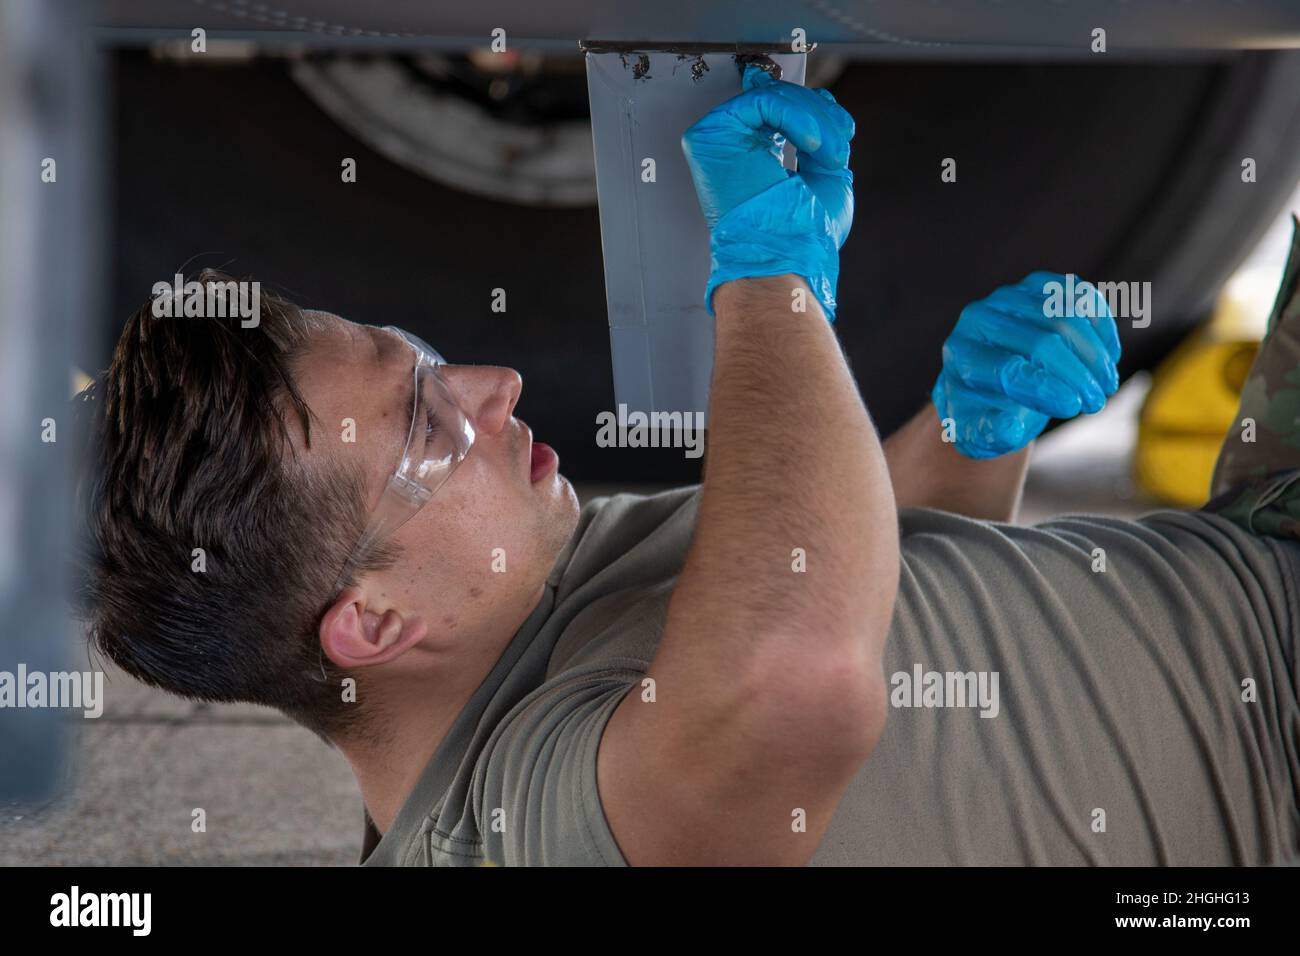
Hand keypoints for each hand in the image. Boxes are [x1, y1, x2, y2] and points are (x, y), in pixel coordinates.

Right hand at [681, 64, 854, 320]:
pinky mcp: (710, 135)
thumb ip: (818, 135)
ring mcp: (717, 140)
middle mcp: (731, 145)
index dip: (816, 108)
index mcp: (752, 154)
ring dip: (816, 121)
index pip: (781, 107)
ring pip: (774, 96)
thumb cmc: (801, 233)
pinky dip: (798, 118)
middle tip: (838, 151)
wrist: (784, 257)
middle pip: (781, 98)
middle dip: (822, 117)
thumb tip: (819, 98)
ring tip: (830, 155)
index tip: (844, 131)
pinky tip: (812, 145)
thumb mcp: (825, 173)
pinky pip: (762, 101)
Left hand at [931, 272, 1121, 458]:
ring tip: (1106, 385)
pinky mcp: (1038, 285)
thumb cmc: (984, 412)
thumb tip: (1008, 424)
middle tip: (1097, 403)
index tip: (1075, 407)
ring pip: (1067, 316)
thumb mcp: (978, 434)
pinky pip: (1080, 297)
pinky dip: (1101, 327)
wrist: (989, 382)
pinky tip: (1108, 356)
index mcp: (962, 355)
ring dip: (1094, 354)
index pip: (1009, 369)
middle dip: (1077, 376)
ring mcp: (1010, 296)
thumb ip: (989, 433)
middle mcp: (980, 318)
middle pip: (1042, 342)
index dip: (1046, 389)